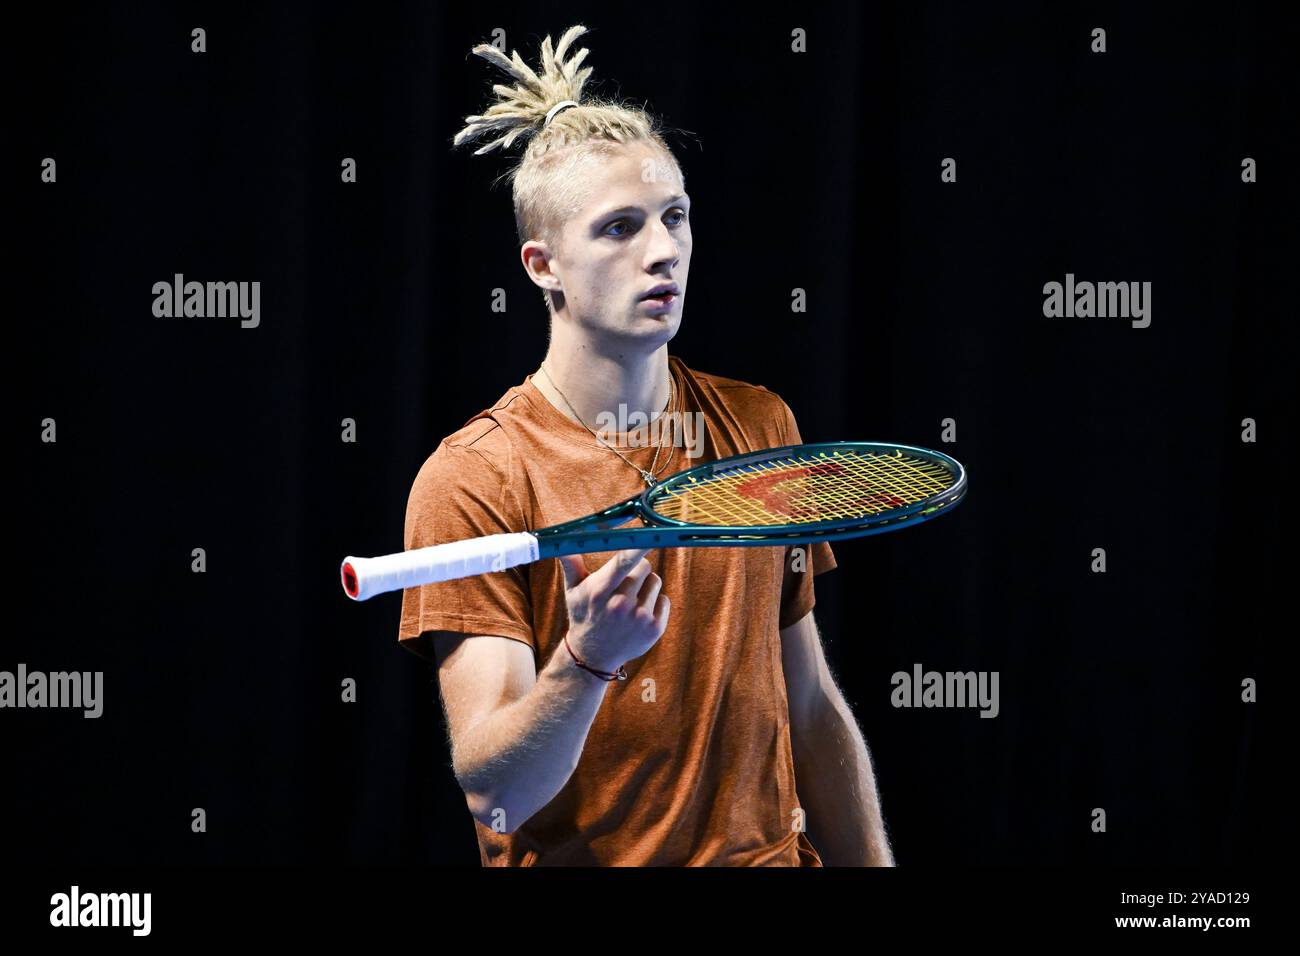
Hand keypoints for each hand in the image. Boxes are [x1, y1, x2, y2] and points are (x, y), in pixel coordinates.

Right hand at [557, 548, 670, 673]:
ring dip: (646, 586)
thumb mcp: (572, 591)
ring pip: (655, 581)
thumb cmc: (583, 615)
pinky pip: (664, 599)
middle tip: (624, 581)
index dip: (638, 546)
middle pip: (644, 566)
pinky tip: (638, 613)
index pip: (623, 561)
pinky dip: (655, 603)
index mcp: (601, 591)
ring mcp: (640, 618)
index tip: (650, 535)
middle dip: (636, 569)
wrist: (592, 655)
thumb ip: (571, 564)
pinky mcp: (654, 629)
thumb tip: (562, 542)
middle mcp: (621, 605)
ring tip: (629, 599)